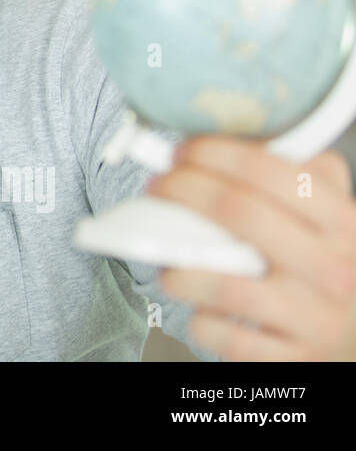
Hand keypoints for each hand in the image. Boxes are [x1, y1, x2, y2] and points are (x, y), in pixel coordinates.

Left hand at [146, 135, 355, 359]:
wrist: (352, 332)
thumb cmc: (319, 257)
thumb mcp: (325, 209)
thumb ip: (291, 170)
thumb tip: (215, 136)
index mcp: (341, 221)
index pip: (271, 172)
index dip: (215, 154)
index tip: (181, 150)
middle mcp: (333, 268)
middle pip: (240, 214)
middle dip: (185, 191)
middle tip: (158, 185)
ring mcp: (314, 317)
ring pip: (226, 284)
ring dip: (179, 264)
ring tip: (164, 253)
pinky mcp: (292, 357)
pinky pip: (228, 337)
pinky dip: (199, 319)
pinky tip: (195, 306)